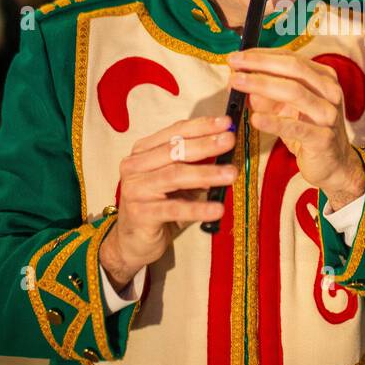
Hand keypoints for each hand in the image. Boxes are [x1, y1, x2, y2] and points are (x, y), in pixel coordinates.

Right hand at [98, 115, 236, 284]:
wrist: (132, 241)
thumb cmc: (157, 205)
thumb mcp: (176, 181)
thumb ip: (194, 165)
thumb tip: (226, 151)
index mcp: (143, 152)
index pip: (175, 132)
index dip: (202, 126)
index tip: (226, 123)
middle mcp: (135, 166)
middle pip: (174, 150)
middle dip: (205, 144)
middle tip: (230, 141)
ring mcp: (135, 189)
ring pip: (174, 176)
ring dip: (206, 173)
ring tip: (232, 174)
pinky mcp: (140, 214)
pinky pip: (174, 209)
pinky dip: (198, 208)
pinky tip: (217, 209)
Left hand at [227, 48, 364, 210]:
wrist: (334, 164)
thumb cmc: (308, 131)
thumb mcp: (285, 108)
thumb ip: (265, 94)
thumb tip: (238, 79)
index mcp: (323, 77)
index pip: (290, 58)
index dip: (262, 55)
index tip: (237, 56)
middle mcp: (330, 91)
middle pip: (293, 68)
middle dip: (260, 63)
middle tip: (234, 64)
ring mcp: (329, 114)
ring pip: (294, 92)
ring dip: (262, 85)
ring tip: (237, 83)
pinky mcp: (323, 139)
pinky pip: (296, 127)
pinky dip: (274, 122)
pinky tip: (255, 119)